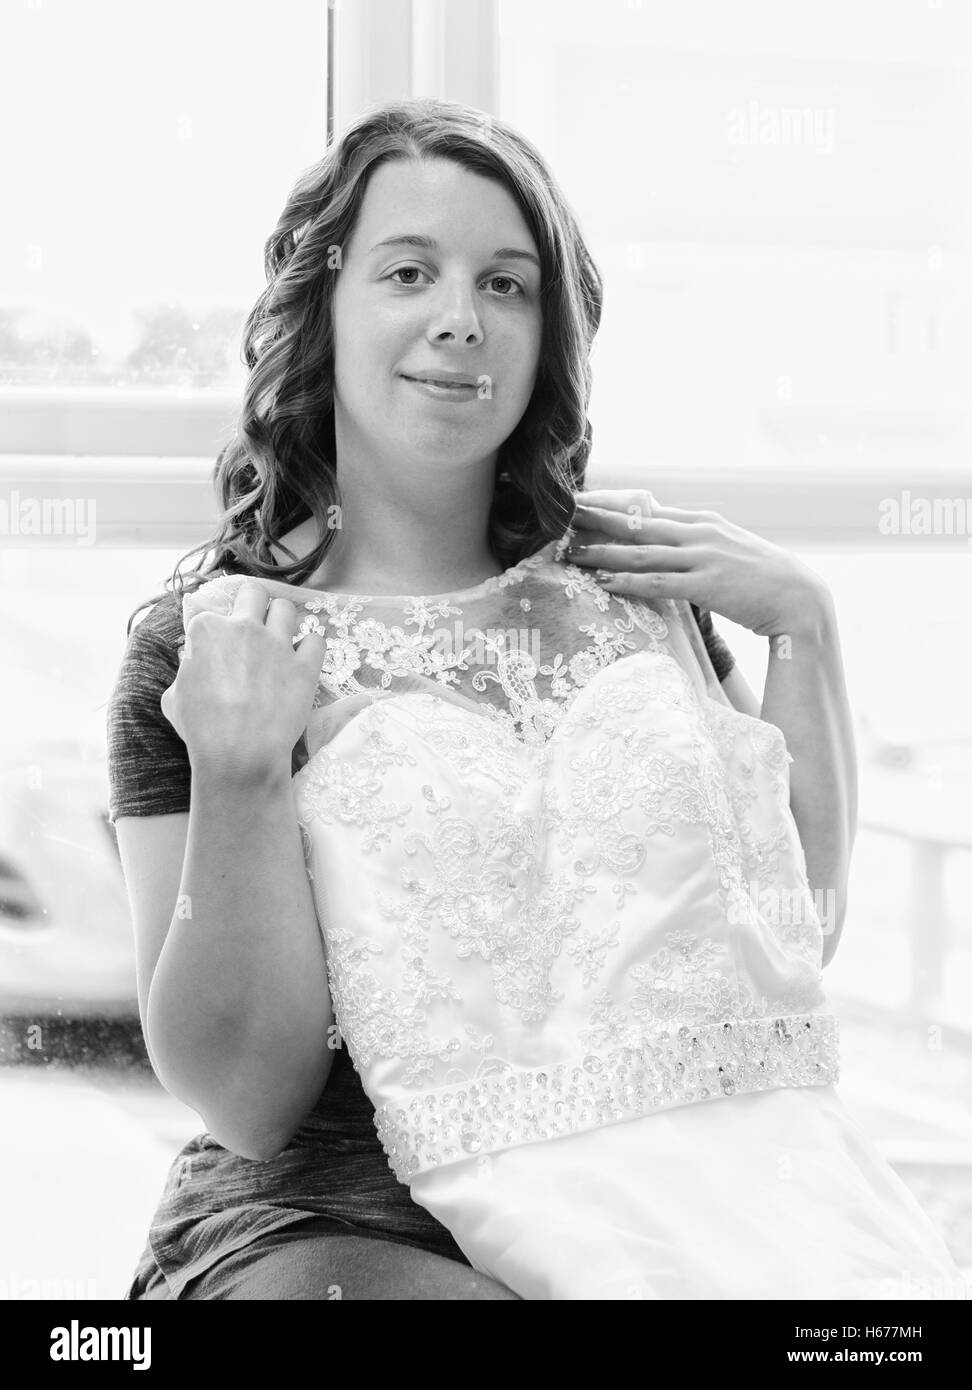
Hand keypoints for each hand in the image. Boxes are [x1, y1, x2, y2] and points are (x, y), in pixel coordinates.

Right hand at [161, 579, 328, 779]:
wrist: (239, 753)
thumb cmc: (201, 729)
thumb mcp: (174, 697)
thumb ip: (186, 671)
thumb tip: (193, 665)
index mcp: (207, 630)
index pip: (210, 614)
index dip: (214, 633)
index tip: (217, 650)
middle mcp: (243, 627)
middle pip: (254, 593)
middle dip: (253, 604)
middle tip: (253, 626)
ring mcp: (277, 644)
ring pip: (286, 608)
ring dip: (282, 620)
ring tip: (279, 639)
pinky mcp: (305, 665)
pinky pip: (316, 640)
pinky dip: (311, 648)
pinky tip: (303, 659)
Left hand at [566, 488, 829, 639]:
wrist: (800, 598)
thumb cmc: (763, 580)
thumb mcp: (727, 551)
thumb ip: (697, 546)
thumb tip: (667, 551)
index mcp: (703, 521)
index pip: (649, 510)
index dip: (613, 508)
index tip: (581, 505)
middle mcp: (700, 532)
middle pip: (638, 523)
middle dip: (597, 519)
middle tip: (562, 515)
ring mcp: (703, 557)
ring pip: (641, 553)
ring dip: (603, 553)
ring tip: (571, 553)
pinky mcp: (706, 585)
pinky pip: (658, 583)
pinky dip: (628, 583)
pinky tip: (603, 583)